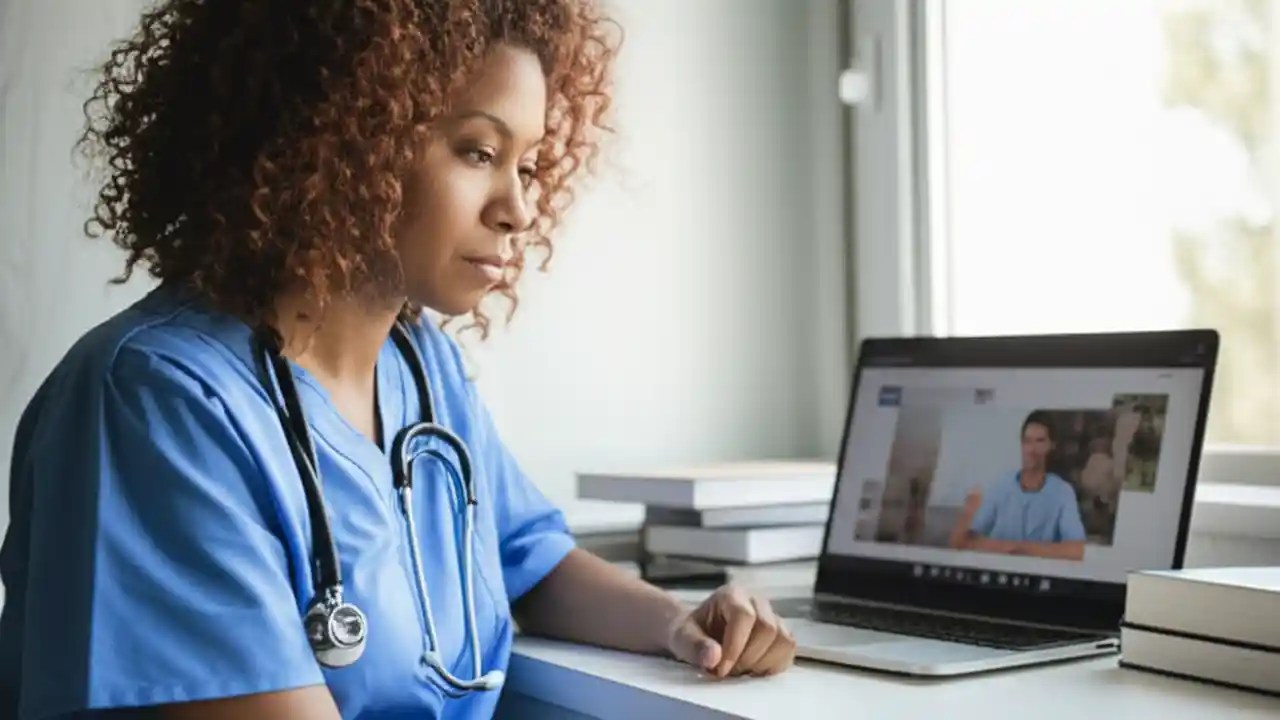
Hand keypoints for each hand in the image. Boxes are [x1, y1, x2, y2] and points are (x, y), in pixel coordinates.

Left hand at [665, 584, 795, 677]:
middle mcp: (756, 602)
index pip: (744, 616)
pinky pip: (788, 651)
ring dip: (762, 663)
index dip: (735, 645)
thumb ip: (694, 645)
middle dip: (748, 657)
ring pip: (783, 640)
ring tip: (740, 670)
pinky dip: (773, 666)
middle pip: (768, 629)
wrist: (697, 636)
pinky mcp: (780, 634)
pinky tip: (752, 670)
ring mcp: (772, 617)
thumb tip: (714, 657)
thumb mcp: (681, 638)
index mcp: (731, 595)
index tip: (720, 669)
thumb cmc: (690, 634)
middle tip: (728, 670)